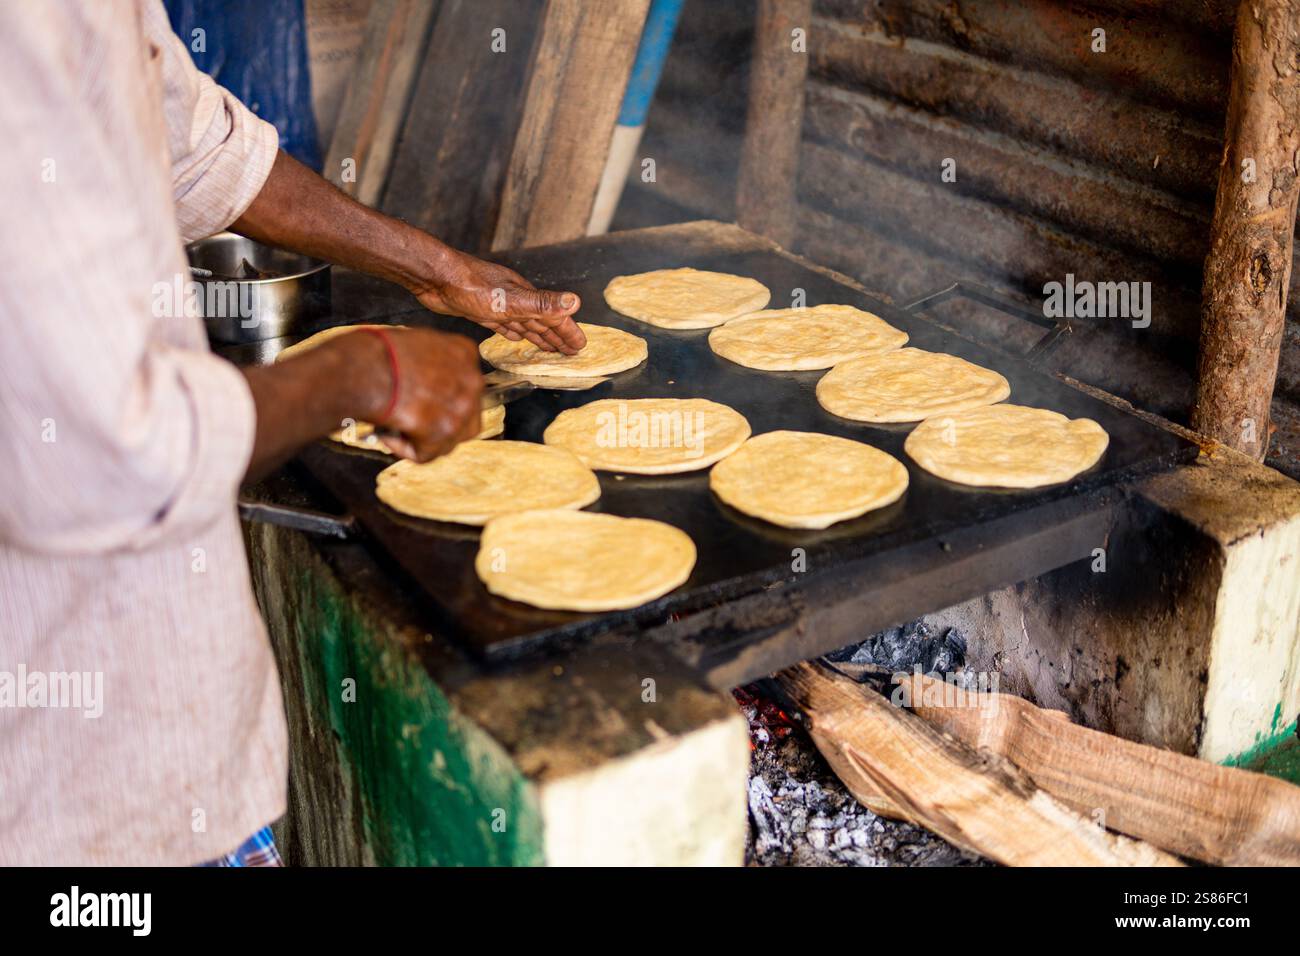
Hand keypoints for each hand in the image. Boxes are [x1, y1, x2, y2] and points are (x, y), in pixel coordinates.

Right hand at [364, 327, 483, 461]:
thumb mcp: (416, 343)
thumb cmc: (379, 353)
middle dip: (439, 423)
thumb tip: (424, 379)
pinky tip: (387, 433)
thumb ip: (431, 363)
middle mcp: (471, 381)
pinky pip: (426, 454)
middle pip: (464, 415)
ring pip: (448, 439)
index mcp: (464, 354)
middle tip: (413, 422)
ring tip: (395, 427)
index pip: (464, 386)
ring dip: (423, 440)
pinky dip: (403, 449)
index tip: (422, 401)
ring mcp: (461, 407)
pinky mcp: (444, 431)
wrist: (367, 368)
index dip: (441, 399)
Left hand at [413, 252, 585, 354]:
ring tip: (550, 348)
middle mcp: (514, 299)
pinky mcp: (479, 310)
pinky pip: (503, 325)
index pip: (554, 317)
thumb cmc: (470, 286)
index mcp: (525, 297)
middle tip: (571, 351)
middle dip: (557, 336)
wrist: (435, 278)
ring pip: (524, 324)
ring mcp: (497, 304)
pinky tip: (513, 337)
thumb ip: (543, 303)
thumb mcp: (511, 299)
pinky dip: (512, 332)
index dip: (568, 332)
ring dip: (538, 336)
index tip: (581, 346)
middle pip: (541, 321)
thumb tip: (575, 302)